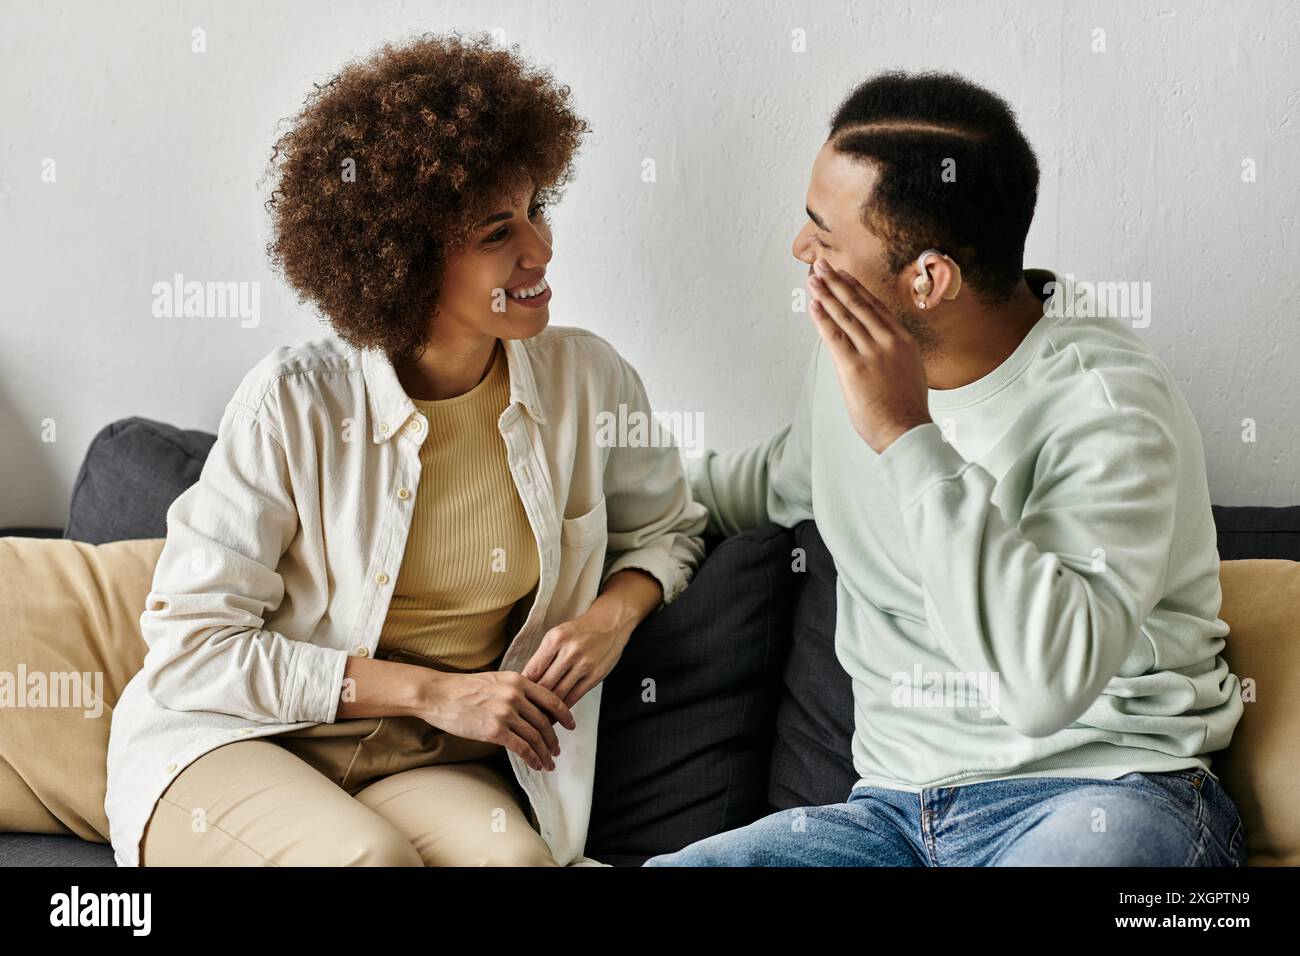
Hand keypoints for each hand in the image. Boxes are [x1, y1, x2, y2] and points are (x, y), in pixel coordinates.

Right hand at [418, 670, 574, 771]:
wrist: (439, 695)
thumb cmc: (464, 688)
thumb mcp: (496, 680)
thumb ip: (516, 690)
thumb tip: (532, 707)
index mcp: (518, 681)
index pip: (551, 699)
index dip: (564, 714)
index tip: (571, 725)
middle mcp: (515, 696)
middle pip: (545, 721)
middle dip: (553, 739)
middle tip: (557, 750)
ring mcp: (505, 713)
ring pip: (535, 737)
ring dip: (545, 753)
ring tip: (549, 762)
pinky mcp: (494, 730)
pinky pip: (521, 747)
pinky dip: (532, 758)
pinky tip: (536, 764)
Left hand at [522, 574, 652, 707]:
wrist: (610, 624)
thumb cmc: (580, 631)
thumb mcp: (558, 635)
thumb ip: (543, 656)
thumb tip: (526, 681)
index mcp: (555, 639)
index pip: (533, 670)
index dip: (523, 687)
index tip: (518, 695)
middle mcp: (570, 651)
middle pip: (544, 685)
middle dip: (533, 700)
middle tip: (525, 711)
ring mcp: (584, 665)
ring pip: (559, 694)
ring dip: (547, 708)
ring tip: (538, 716)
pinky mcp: (595, 676)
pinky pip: (574, 697)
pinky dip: (563, 708)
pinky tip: (555, 713)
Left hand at [807, 257, 932, 452]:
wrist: (906, 429)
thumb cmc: (907, 409)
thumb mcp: (910, 372)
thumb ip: (895, 355)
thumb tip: (880, 350)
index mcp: (903, 340)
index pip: (877, 307)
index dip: (857, 288)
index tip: (844, 275)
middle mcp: (888, 340)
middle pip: (858, 304)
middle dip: (837, 282)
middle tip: (821, 265)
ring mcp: (871, 352)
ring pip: (844, 315)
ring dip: (825, 294)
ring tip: (812, 279)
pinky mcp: (853, 366)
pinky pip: (834, 336)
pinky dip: (822, 318)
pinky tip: (813, 304)